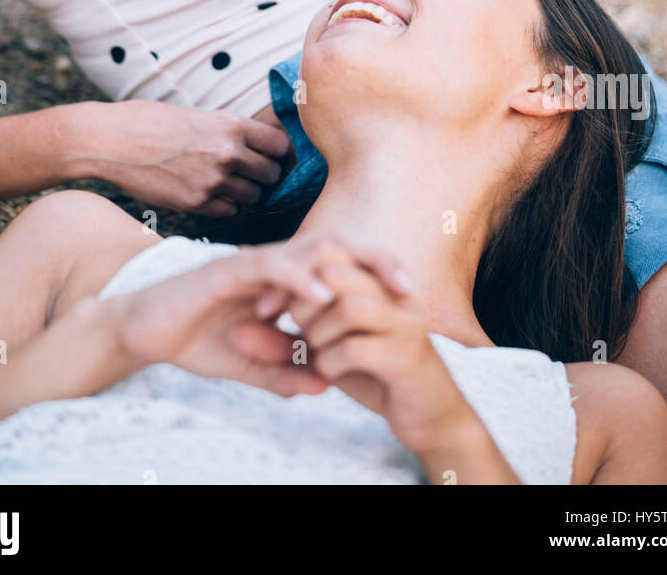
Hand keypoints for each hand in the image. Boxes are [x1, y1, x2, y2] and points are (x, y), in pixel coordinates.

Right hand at [66, 100, 291, 215]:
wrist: (111, 140)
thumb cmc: (151, 121)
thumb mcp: (199, 115)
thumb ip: (229, 130)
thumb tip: (258, 144)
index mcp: (231, 125)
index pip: (280, 145)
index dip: (278, 152)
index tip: (271, 154)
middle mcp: (228, 153)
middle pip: (272, 174)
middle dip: (265, 174)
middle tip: (250, 172)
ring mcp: (212, 181)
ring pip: (253, 196)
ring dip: (246, 192)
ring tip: (227, 182)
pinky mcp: (195, 203)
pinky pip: (229, 211)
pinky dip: (225, 205)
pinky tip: (210, 193)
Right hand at [112, 235, 412, 398]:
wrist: (143, 331)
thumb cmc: (193, 339)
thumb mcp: (248, 364)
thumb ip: (284, 372)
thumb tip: (326, 385)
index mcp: (282, 280)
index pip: (336, 265)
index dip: (373, 275)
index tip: (408, 299)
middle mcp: (273, 263)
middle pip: (335, 245)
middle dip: (375, 259)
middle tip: (409, 286)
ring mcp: (251, 263)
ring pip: (309, 248)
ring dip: (347, 265)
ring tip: (379, 287)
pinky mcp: (227, 271)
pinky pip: (270, 267)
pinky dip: (299, 279)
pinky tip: (321, 298)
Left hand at [285, 257, 471, 461]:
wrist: (430, 414)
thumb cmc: (375, 374)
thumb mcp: (327, 351)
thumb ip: (286, 340)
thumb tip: (236, 331)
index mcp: (377, 280)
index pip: (330, 251)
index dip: (291, 275)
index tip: (267, 307)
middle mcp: (394, 293)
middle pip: (336, 270)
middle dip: (300, 299)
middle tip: (291, 328)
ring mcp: (404, 323)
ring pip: (348, 306)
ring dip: (317, 332)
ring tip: (314, 350)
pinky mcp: (407, 357)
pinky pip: (355, 349)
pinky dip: (329, 363)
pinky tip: (328, 373)